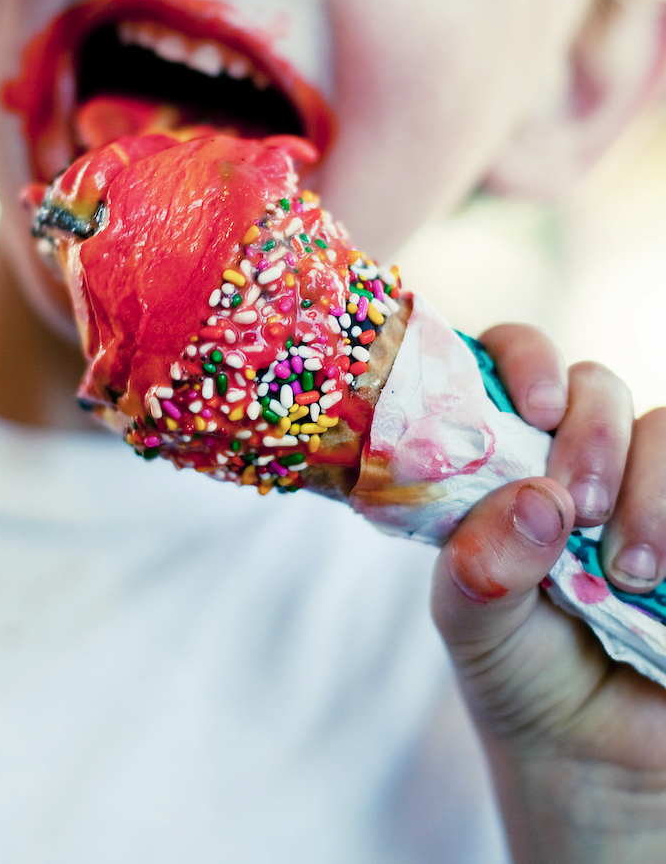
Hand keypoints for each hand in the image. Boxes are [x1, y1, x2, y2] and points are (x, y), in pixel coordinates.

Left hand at [432, 324, 665, 862]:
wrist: (596, 761)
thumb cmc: (520, 678)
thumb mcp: (472, 627)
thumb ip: (477, 567)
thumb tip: (535, 500)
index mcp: (509, 465)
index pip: (513, 365)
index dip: (526, 358)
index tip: (533, 407)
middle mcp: (585, 463)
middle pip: (601, 386)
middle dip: (593, 437)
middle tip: (580, 511)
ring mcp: (656, 493)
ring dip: (658, 492)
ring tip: (633, 574)